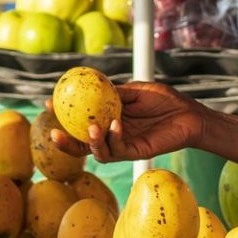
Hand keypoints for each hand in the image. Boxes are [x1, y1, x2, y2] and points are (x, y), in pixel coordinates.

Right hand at [46, 81, 203, 163]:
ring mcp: (123, 145)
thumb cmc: (164, 100)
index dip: (62, 115)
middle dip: (65, 143)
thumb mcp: (134, 90)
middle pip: (82, 144)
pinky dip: (114, 137)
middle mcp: (112, 135)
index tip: (48, 103)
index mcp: (108, 118)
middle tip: (53, 132)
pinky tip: (116, 124)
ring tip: (90, 127)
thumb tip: (88, 84)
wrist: (189, 114)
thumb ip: (114, 91)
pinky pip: (119, 150)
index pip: (79, 120)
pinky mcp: (137, 153)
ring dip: (91, 141)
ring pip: (98, 151)